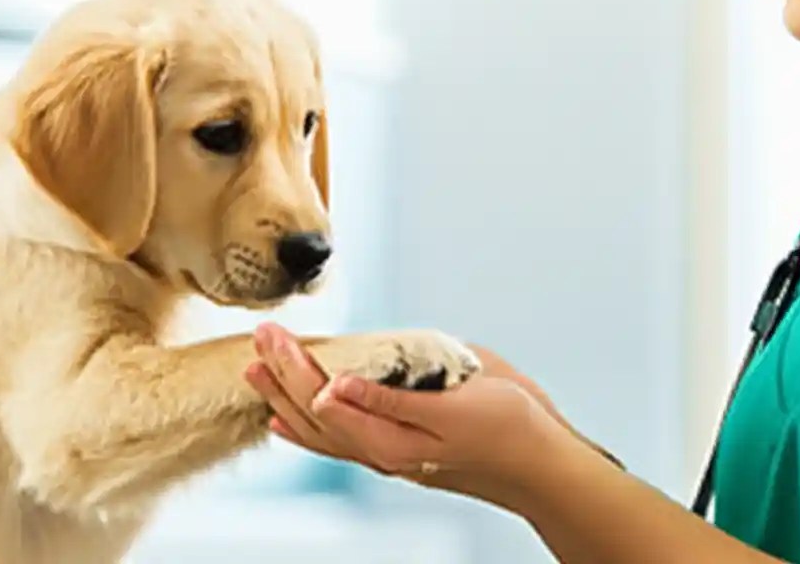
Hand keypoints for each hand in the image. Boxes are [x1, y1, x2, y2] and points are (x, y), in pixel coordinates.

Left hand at [243, 323, 586, 504]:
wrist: (541, 465)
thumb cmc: (509, 429)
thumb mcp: (453, 404)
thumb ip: (389, 398)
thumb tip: (334, 387)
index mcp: (389, 438)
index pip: (323, 399)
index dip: (294, 365)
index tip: (275, 333)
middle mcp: (381, 451)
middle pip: (313, 414)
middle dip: (282, 374)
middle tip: (261, 337)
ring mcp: (389, 454)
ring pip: (321, 431)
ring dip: (287, 398)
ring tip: (259, 373)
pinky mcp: (401, 451)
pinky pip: (340, 440)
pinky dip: (309, 428)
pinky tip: (293, 419)